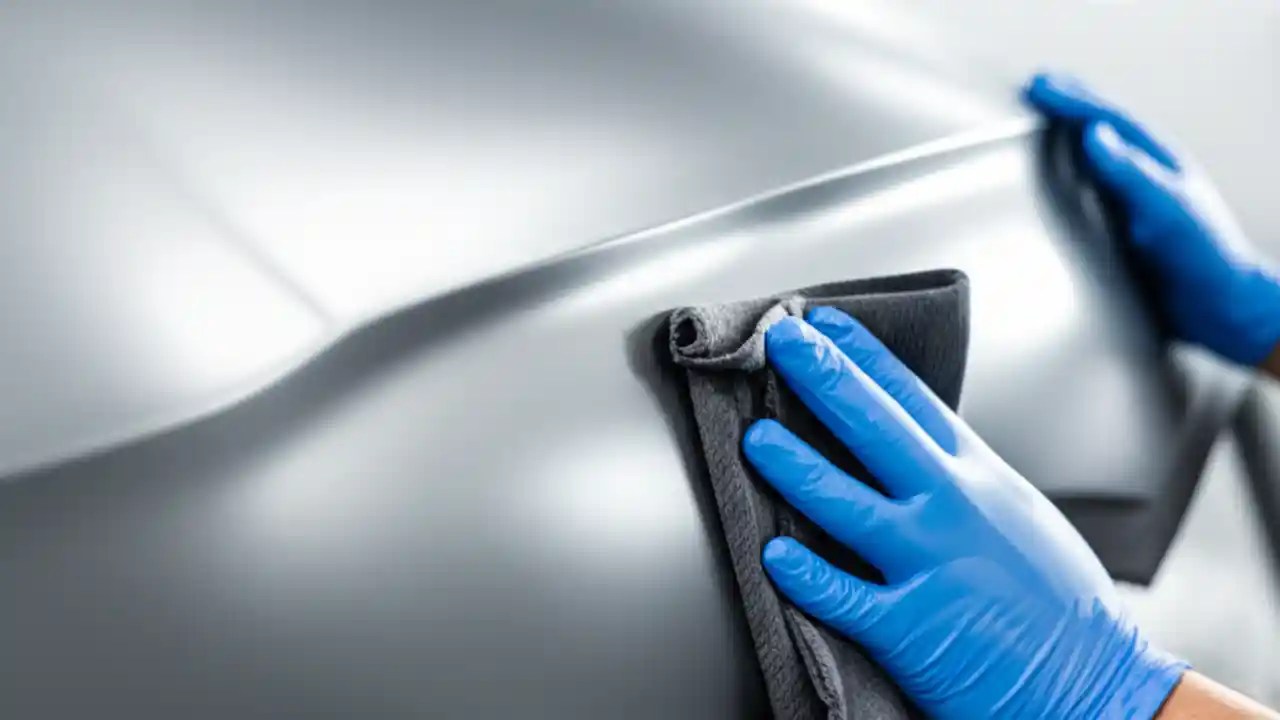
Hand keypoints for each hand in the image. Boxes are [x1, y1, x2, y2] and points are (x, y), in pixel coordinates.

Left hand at [742, 309, 1185, 718]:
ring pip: (848, 503)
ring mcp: (933, 564)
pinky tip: (774, 554)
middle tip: (781, 341)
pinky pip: (846, 596)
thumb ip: (964, 479)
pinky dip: (807, 575)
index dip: (863, 355)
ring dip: (796, 466)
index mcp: (981, 477)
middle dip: (824, 376)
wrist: (1100, 686)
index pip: (913, 399)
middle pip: (875, 428)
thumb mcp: (1019, 516)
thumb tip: (913, 448)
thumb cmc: (1061, 606)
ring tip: (755, 438)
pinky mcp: (914, 628)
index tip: (823, 322)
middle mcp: (955, 508)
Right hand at [1024, 72, 1279, 366]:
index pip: (1108, 121)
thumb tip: (1096, 136)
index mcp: (1158, 164)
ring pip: (1098, 159)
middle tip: (1040, 87)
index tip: (1040, 86)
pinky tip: (1062, 182)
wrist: (1221, 310)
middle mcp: (1146, 179)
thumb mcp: (1166, 209)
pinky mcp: (1127, 230)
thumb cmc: (1207, 260)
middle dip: (1071, 107)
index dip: (1072, 101)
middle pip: (1103, 131)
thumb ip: (1131, 172)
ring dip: (1069, 137)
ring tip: (1047, 121)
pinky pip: (1093, 192)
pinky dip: (1072, 177)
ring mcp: (1137, 203)